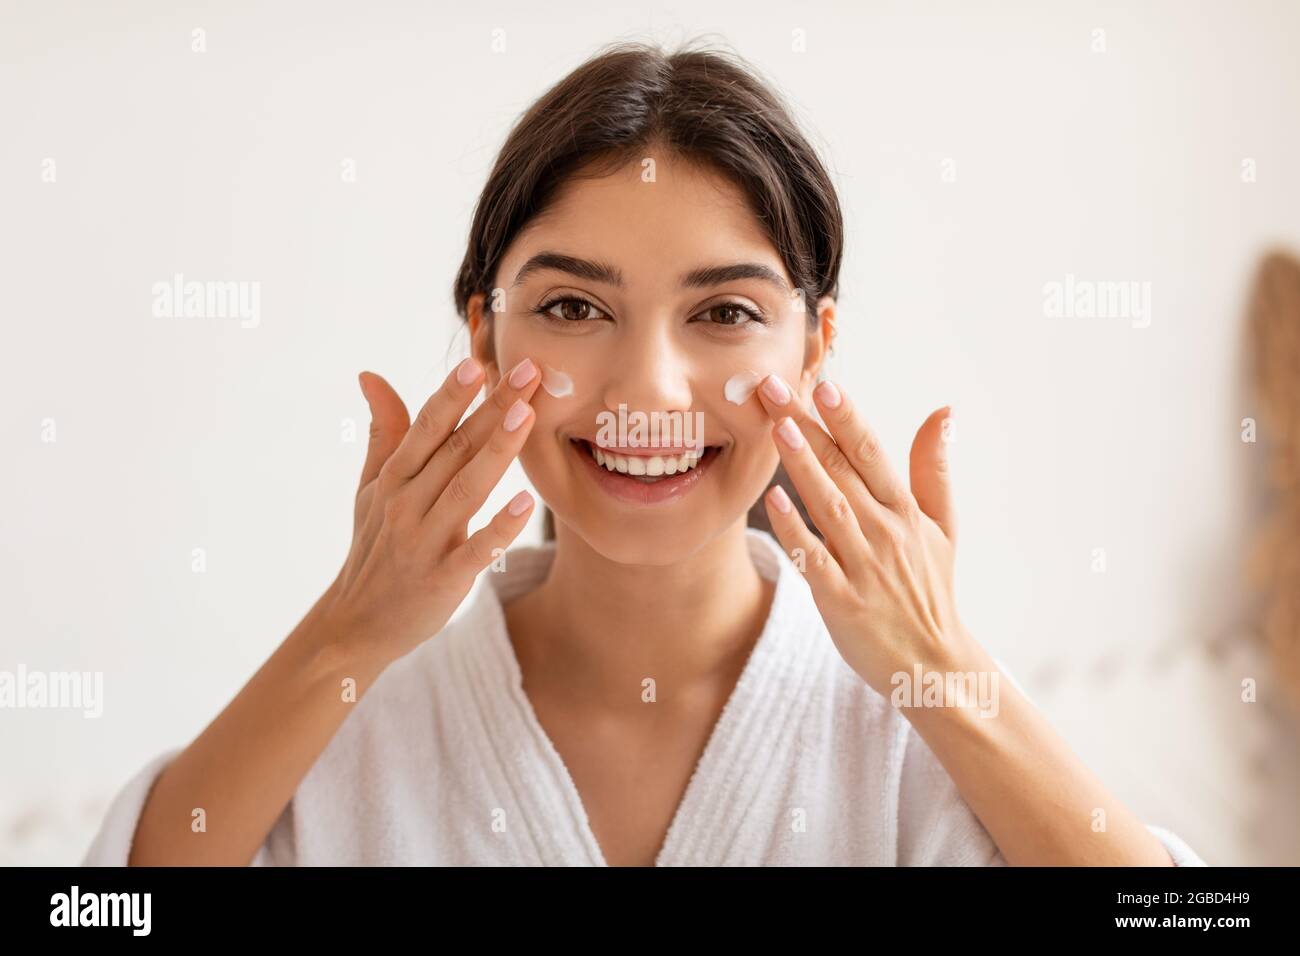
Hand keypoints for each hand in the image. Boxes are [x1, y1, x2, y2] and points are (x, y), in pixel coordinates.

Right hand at [311, 357, 541, 667]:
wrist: (357, 623)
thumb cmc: (374, 546)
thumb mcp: (370, 487)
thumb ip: (383, 431)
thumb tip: (370, 373)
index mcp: (394, 478)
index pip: (428, 427)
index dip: (453, 394)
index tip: (480, 361)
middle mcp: (407, 504)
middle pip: (456, 448)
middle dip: (492, 407)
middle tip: (528, 371)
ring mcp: (425, 541)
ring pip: (467, 490)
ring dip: (497, 452)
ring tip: (526, 416)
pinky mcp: (444, 579)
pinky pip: (476, 549)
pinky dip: (500, 527)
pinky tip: (526, 503)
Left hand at [755, 374, 980, 697]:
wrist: (933, 666)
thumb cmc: (930, 590)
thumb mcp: (943, 527)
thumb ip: (934, 468)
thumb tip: (943, 411)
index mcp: (905, 512)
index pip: (873, 453)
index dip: (848, 417)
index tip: (824, 383)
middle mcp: (885, 533)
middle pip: (842, 470)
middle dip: (808, 425)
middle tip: (774, 387)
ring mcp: (863, 566)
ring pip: (829, 507)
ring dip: (804, 467)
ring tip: (778, 429)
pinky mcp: (841, 600)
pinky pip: (815, 560)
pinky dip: (796, 531)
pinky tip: (775, 501)